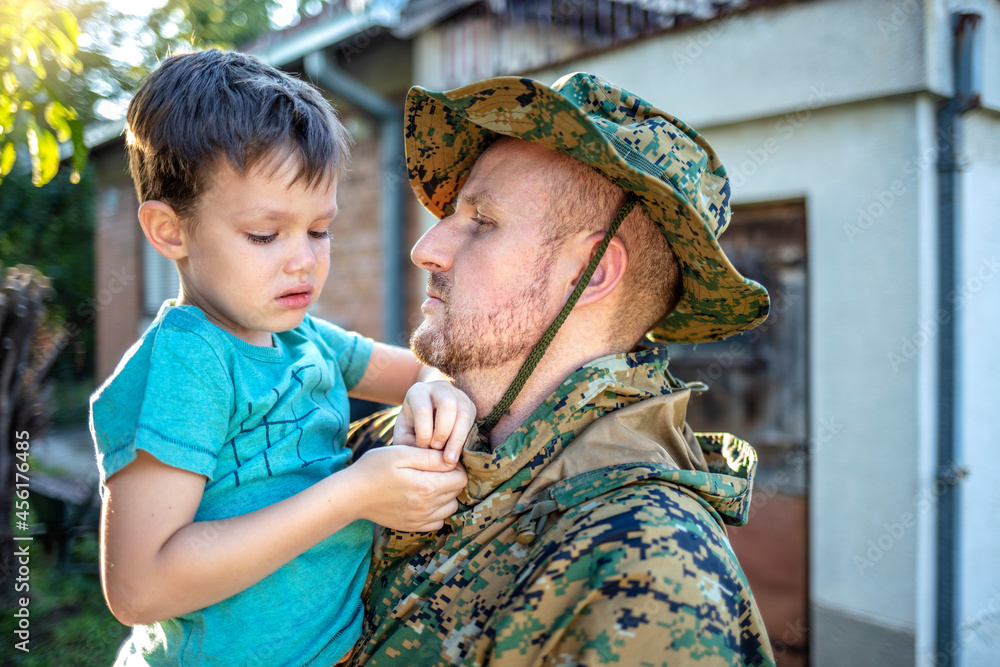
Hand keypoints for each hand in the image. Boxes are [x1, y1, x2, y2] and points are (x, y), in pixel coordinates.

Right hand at [348, 446, 466, 531]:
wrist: (351, 495)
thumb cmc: (374, 468)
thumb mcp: (401, 453)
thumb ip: (430, 457)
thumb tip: (453, 460)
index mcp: (427, 487)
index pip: (461, 478)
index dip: (455, 466)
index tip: (440, 460)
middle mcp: (427, 507)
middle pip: (457, 492)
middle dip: (451, 479)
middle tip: (433, 470)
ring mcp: (420, 519)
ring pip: (450, 508)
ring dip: (445, 496)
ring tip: (428, 484)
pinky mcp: (413, 527)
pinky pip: (438, 522)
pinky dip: (436, 512)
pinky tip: (423, 499)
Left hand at [394, 380, 475, 467]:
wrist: (427, 414)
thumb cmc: (412, 425)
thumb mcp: (403, 431)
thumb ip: (407, 443)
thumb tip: (421, 457)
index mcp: (418, 391)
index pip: (423, 409)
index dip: (423, 432)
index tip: (422, 447)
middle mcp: (440, 388)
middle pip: (447, 404)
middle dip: (442, 431)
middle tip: (436, 449)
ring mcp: (458, 395)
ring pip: (463, 413)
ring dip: (457, 438)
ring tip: (449, 458)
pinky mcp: (470, 406)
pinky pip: (472, 422)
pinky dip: (465, 439)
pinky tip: (457, 452)